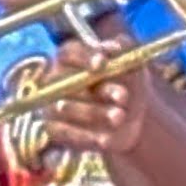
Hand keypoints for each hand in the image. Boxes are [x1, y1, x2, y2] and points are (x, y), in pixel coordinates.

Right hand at [43, 36, 152, 154]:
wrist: (129, 120)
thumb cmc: (128, 84)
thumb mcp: (134, 65)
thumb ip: (127, 50)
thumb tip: (116, 46)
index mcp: (72, 58)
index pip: (69, 52)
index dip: (84, 56)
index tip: (103, 63)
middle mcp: (56, 80)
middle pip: (67, 81)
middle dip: (97, 89)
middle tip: (124, 96)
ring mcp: (51, 105)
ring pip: (65, 108)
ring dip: (94, 112)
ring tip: (120, 116)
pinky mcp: (54, 129)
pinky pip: (65, 133)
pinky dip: (86, 136)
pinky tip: (106, 139)